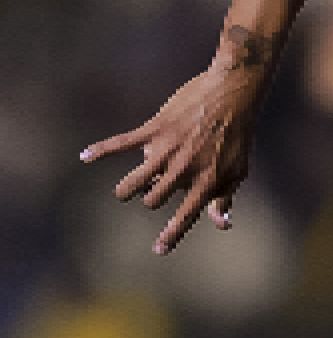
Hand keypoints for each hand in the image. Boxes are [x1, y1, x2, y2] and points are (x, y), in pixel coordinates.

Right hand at [79, 66, 261, 253]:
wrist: (233, 90)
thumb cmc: (238, 132)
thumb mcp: (239, 168)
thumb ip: (225, 197)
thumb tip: (221, 224)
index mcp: (207, 180)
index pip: (186, 215)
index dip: (172, 235)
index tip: (158, 250)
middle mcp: (184, 169)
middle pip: (152, 200)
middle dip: (151, 197)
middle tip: (158, 185)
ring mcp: (167, 149)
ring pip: (133, 183)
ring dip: (127, 188)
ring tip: (129, 188)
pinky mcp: (155, 129)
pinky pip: (122, 143)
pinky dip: (101, 150)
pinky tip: (85, 156)